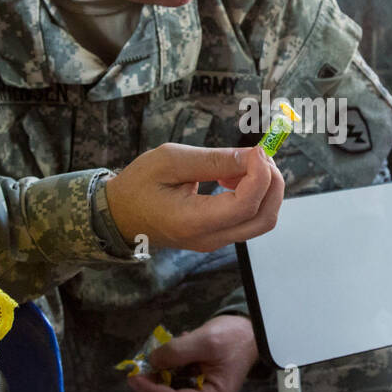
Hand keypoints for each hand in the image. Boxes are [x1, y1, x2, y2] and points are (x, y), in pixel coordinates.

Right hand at [105, 144, 283, 252]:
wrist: (119, 215)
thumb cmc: (138, 185)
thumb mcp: (170, 161)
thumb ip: (214, 160)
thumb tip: (253, 157)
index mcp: (192, 222)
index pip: (246, 205)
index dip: (260, 175)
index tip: (256, 150)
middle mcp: (209, 238)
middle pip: (265, 217)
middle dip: (273, 182)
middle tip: (258, 155)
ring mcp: (216, 241)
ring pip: (262, 220)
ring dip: (265, 189)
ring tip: (241, 165)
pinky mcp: (218, 236)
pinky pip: (250, 219)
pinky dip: (254, 195)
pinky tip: (232, 177)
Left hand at [127, 315, 258, 391]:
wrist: (249, 336)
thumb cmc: (232, 338)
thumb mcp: (205, 339)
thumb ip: (177, 351)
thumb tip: (151, 361)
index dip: (149, 390)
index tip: (133, 375)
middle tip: (142, 369)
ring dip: (154, 390)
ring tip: (157, 364)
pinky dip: (161, 386)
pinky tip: (167, 366)